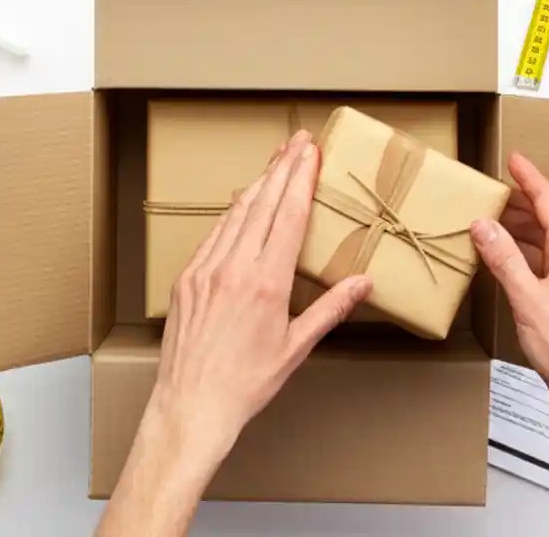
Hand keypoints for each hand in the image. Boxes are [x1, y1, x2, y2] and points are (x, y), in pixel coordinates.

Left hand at [145, 129, 372, 461]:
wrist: (191, 405)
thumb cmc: (246, 384)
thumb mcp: (296, 348)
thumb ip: (330, 309)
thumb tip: (363, 283)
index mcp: (266, 283)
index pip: (288, 216)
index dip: (301, 180)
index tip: (310, 154)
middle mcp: (233, 269)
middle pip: (262, 204)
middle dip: (283, 168)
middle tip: (297, 142)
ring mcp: (205, 271)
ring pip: (235, 215)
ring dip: (258, 184)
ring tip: (275, 162)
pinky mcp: (185, 280)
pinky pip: (213, 236)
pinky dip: (231, 215)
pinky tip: (242, 205)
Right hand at [469, 152, 548, 414]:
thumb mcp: (527, 299)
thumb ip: (504, 259)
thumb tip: (483, 225)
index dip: (530, 179)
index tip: (514, 159)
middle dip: (521, 203)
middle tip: (491, 192)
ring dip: (522, 230)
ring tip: (492, 222)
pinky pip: (548, 262)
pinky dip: (526, 254)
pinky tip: (507, 260)